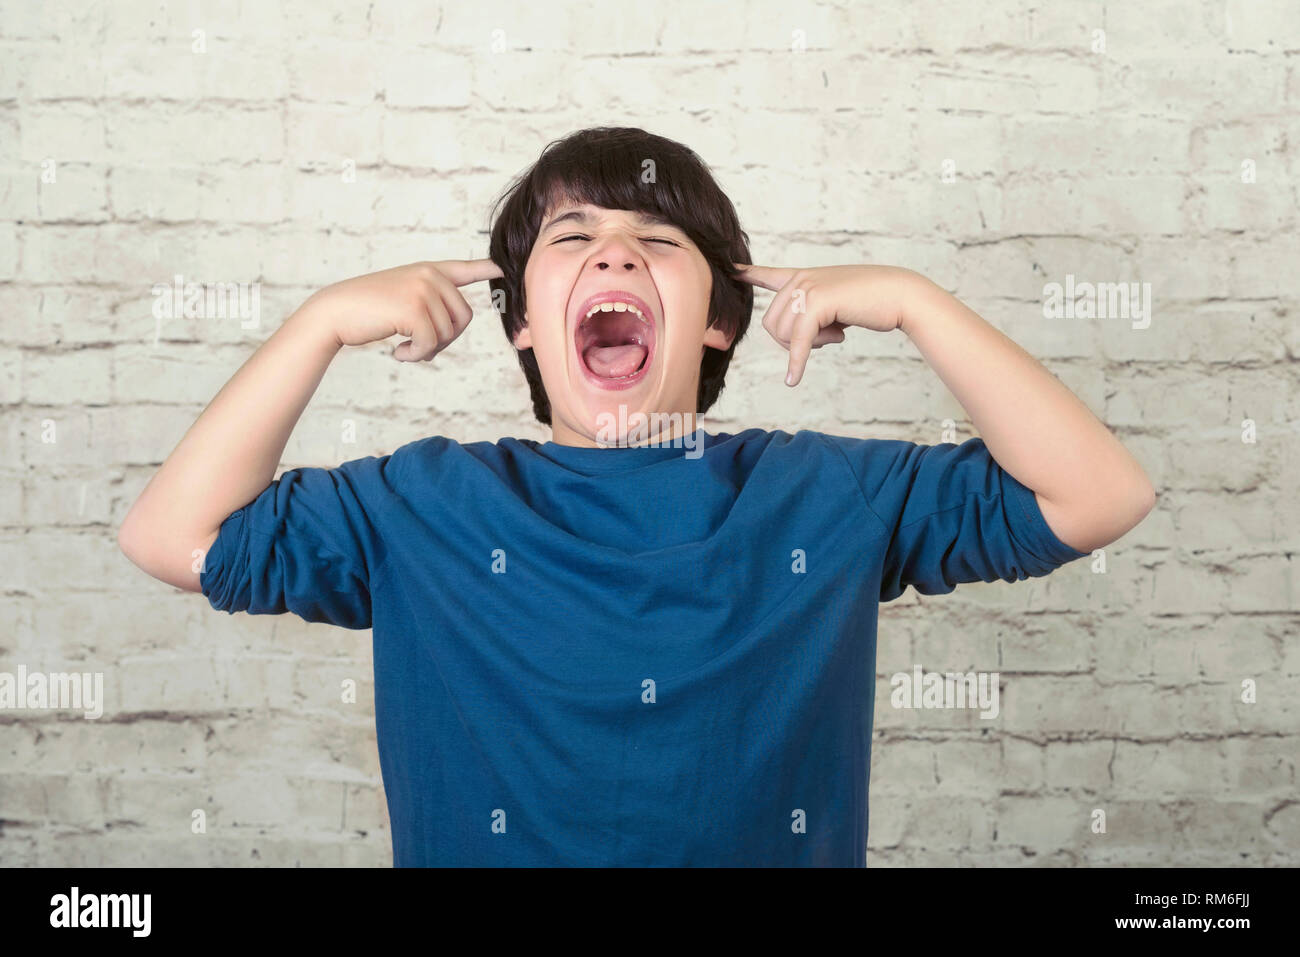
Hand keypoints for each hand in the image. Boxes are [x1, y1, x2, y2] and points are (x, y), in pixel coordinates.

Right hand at [304, 259, 503, 360]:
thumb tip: (456, 325)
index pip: (464, 269)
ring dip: (428, 349)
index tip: (502, 269)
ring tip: (405, 346)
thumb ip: (430, 303)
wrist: (336, 312)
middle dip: (446, 339)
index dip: (484, 270)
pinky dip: (417, 355)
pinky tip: (398, 352)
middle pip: (464, 317)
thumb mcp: (403, 297)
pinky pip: (431, 344)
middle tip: (421, 346)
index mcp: (428, 271)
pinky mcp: (414, 309)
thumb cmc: (369, 310)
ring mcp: (422, 290)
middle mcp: (429, 275)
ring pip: (448, 334)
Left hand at [732, 263, 917, 385]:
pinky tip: (794, 380)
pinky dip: (797, 363)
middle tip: (828, 333)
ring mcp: (808, 288)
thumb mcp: (834, 305)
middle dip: (794, 340)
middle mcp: (800, 278)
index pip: (768, 275)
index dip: (748, 274)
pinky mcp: (818, 303)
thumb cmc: (871, 303)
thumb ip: (811, 314)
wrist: (900, 295)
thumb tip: (792, 341)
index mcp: (803, 276)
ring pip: (783, 334)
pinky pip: (798, 341)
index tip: (731, 269)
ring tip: (837, 331)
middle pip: (772, 324)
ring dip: (809, 345)